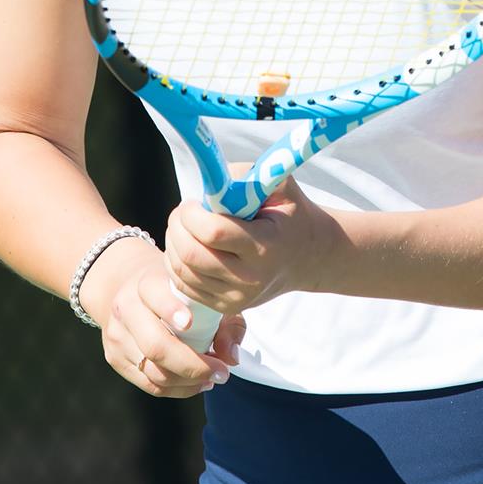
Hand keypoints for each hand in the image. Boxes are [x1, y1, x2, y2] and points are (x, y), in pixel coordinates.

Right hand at [100, 254, 243, 397]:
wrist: (131, 290)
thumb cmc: (177, 293)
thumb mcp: (204, 295)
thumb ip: (226, 322)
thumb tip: (231, 357)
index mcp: (147, 282)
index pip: (155, 295)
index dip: (170, 310)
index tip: (190, 323)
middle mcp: (126, 307)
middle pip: (155, 345)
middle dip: (192, 365)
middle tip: (221, 372)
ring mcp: (117, 334)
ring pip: (153, 371)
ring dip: (188, 381)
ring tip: (212, 378)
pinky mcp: (115, 357)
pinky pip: (148, 384)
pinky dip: (177, 389)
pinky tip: (196, 383)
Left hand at [166, 174, 340, 312]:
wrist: (309, 257)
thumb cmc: (289, 214)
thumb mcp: (278, 185)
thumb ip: (244, 176)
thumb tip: (209, 184)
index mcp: (265, 245)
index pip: (213, 232)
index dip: (192, 214)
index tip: (194, 202)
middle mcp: (250, 277)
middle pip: (190, 254)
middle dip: (176, 226)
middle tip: (184, 212)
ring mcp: (237, 297)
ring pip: (181, 271)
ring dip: (173, 243)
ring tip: (185, 227)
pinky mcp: (226, 307)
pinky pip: (184, 286)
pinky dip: (176, 263)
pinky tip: (188, 245)